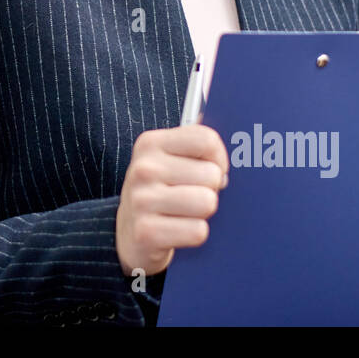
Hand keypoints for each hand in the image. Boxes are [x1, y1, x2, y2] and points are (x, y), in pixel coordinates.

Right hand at [115, 125, 228, 277]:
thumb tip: (230, 122)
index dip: (220, 158)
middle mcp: (143, 168)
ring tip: (186, 213)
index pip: (206, 139)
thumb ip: (196, 143)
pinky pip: (198, 231)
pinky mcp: (146, 233)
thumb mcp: (169, 161)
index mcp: (150, 144)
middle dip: (211, 189)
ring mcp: (141, 200)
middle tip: (192, 195)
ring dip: (204, 213)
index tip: (212, 169)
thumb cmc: (160, 192)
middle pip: (212, 174)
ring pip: (207, 202)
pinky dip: (195, 234)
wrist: (128, 235)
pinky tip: (178, 231)